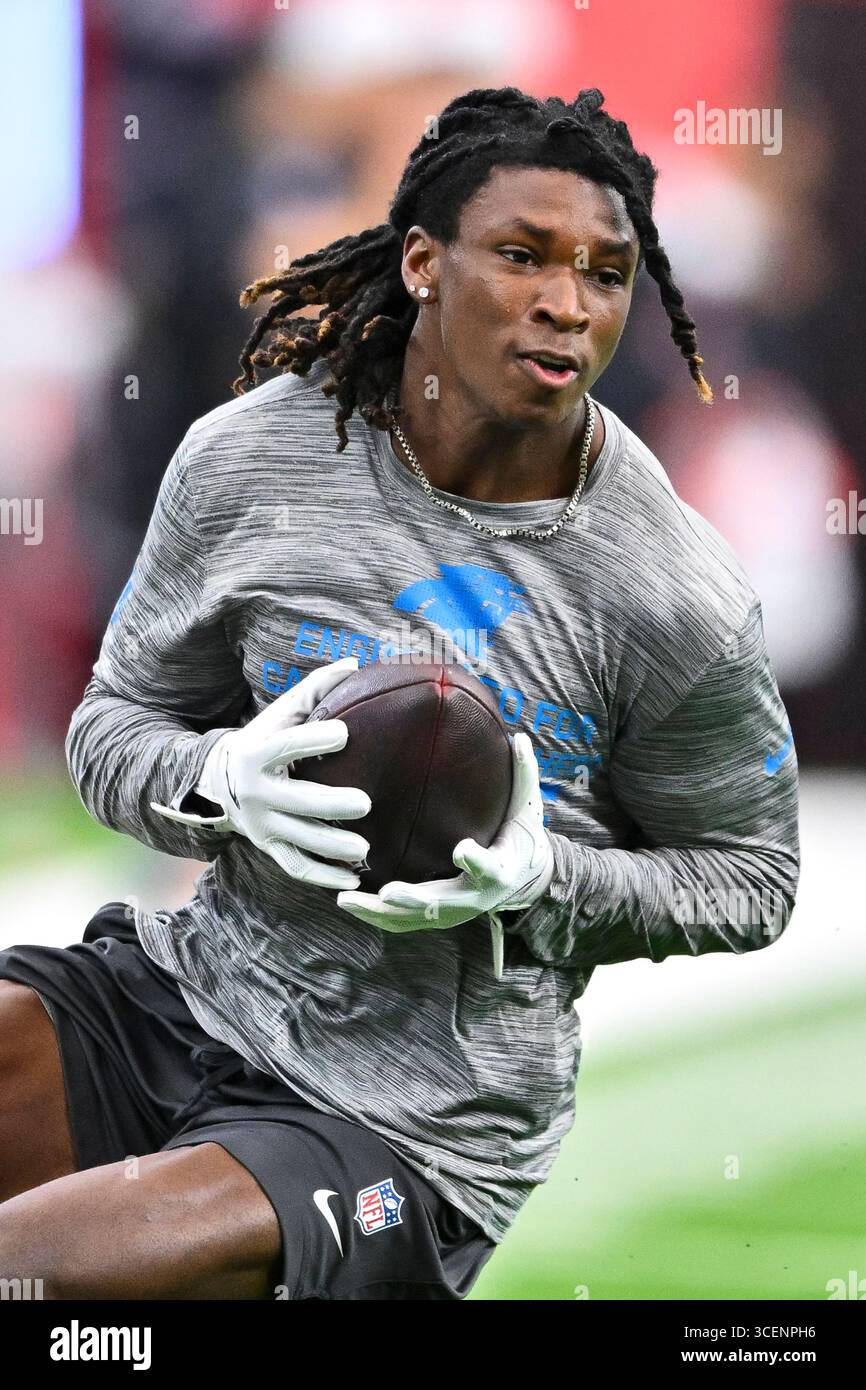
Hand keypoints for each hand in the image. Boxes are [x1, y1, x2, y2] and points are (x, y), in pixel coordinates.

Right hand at [151, 656, 371, 888]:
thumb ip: (315, 688)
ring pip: (299, 840)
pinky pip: (296, 867)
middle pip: (297, 802)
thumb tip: (355, 664)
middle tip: (365, 803)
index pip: (286, 746)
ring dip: (333, 848)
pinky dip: (324, 877)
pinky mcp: (269, 847)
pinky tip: (354, 881)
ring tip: (366, 849)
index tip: (345, 733)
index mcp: (257, 753)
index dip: (313, 740)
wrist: (219, 780)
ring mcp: (262, 825)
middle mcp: (256, 793)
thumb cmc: (265, 738)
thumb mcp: (281, 713)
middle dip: (330, 806)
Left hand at [336, 731, 553, 935]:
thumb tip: (521, 737)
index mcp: (500, 870)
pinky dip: (377, 916)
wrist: (523, 879)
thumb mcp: (526, 809)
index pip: (489, 867)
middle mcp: (475, 897)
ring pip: (415, 918)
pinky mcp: (437, 918)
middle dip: (414, 899)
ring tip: (349, 901)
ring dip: (382, 912)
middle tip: (388, 892)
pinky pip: (403, 923)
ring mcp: (453, 912)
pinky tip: (349, 903)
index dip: (476, 860)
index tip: (461, 849)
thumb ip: (524, 775)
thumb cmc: (521, 837)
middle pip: (443, 902)